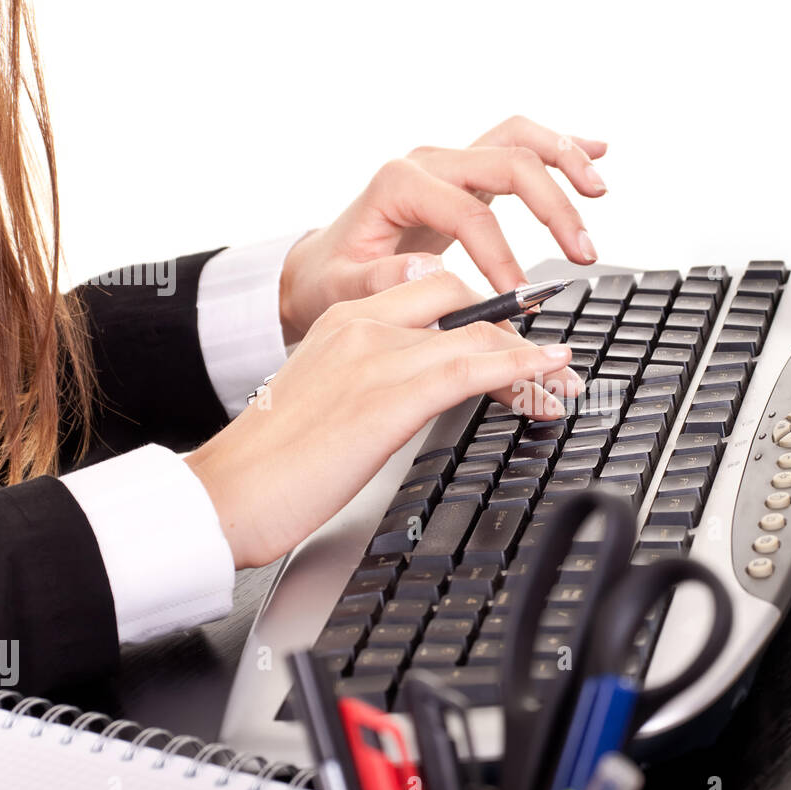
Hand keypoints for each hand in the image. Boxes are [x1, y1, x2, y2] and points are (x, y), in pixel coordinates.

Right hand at [185, 276, 580, 568]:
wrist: (227, 494)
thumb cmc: (271, 463)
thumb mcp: (329, 402)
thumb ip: (375, 384)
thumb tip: (420, 397)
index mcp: (343, 320)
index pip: (434, 295)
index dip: (486, 315)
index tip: (517, 337)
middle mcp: (361, 325)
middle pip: (464, 305)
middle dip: (518, 333)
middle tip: (551, 365)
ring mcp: (375, 356)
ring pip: (477, 336)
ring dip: (532, 360)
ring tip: (563, 382)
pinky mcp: (388, 396)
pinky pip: (472, 368)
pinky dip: (521, 368)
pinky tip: (548, 374)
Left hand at [277, 115, 607, 341]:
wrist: (323, 264)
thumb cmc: (334, 278)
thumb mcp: (344, 289)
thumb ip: (382, 280)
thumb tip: (427, 271)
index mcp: (399, 184)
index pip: (469, 214)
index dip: (502, 257)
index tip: (520, 299)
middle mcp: (428, 161)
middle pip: (507, 163)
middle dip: (553, 207)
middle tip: (583, 254)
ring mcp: (450, 161)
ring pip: (518, 139)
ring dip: (565, 160)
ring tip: (599, 192)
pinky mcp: (467, 172)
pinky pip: (518, 144)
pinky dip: (558, 146)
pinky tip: (596, 151)